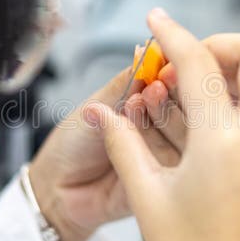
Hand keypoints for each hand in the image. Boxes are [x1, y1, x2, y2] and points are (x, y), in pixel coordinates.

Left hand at [28, 65, 185, 240]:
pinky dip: (158, 146)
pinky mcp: (167, 182)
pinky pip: (173, 164)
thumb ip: (125, 84)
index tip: (166, 62)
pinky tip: (141, 136)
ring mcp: (166, 153)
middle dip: (170, 90)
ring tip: (143, 102)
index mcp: (148, 102)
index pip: (171, 81)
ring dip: (164, 114)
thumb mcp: (97, 105)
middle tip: (157, 83)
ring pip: (181, 132)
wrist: (56, 189)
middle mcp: (162, 126)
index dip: (170, 70)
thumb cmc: (72, 145)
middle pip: (183, 105)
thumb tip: (147, 50)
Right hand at [90, 9, 239, 240]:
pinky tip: (210, 134)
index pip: (201, 63)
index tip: (156, 19)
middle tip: (185, 64)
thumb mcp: (147, 198)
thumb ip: (124, 142)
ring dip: (234, 75)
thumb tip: (102, 110)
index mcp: (227, 142)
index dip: (173, 33)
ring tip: (191, 100)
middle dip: (220, 45)